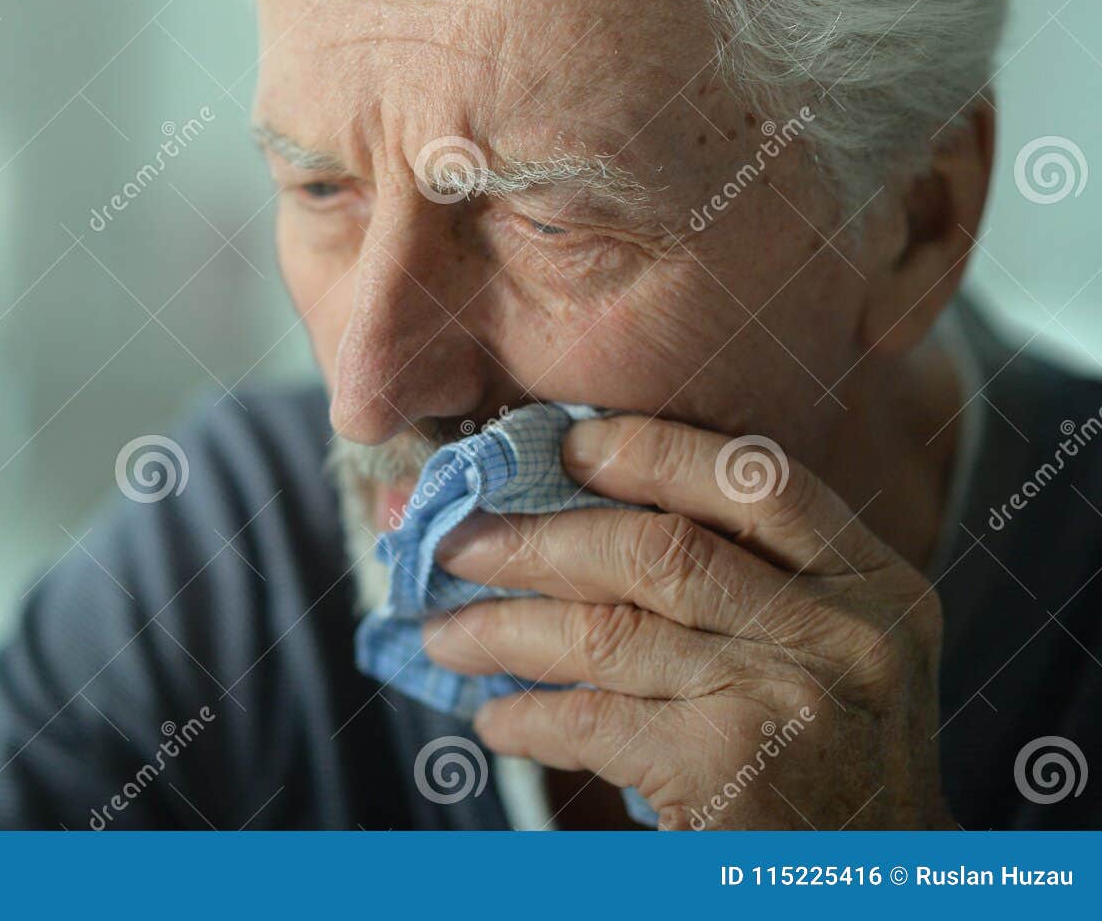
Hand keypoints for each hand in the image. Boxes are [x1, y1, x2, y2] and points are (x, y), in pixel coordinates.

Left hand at [423, 413, 953, 829]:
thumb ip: (746, 584)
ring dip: (504, 628)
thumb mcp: (830, 654)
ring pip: (606, 631)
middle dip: (536, 539)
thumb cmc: (831, 768)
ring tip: (447, 634)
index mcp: (873, 582)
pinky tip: (498, 721)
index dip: (648, 450)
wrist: (874, 893)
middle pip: (657, 549)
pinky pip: (593, 719)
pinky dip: (530, 716)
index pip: (755, 480)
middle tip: (456, 543)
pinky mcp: (732, 769)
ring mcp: (790, 696)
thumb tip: (575, 514)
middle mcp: (845, 631)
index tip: (563, 446)